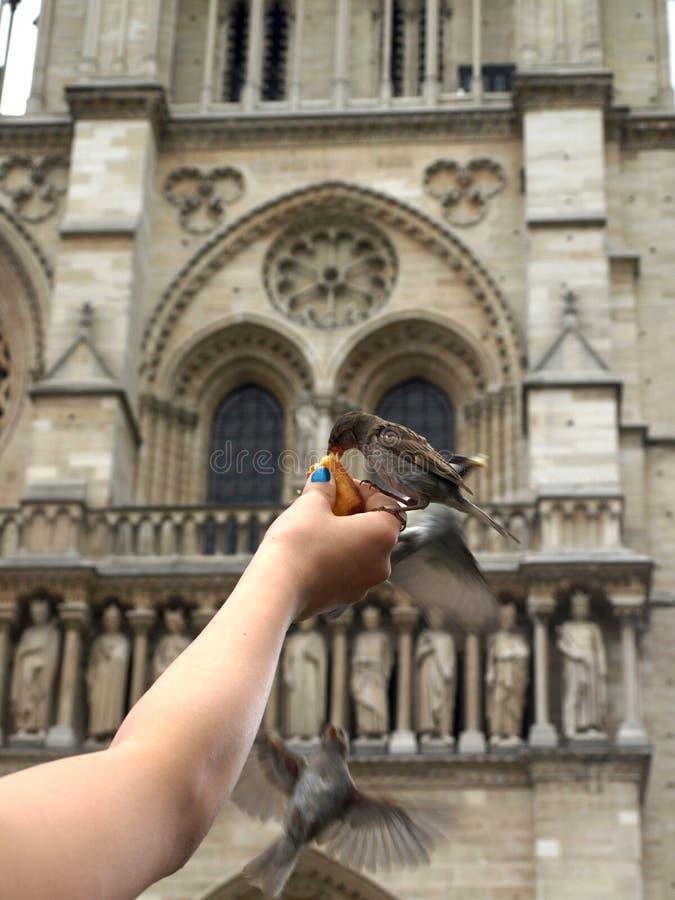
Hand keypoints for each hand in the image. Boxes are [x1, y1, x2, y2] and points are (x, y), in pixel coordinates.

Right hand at [257, 467, 401, 619]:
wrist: (277, 591)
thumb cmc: (299, 544)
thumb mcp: (310, 505)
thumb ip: (323, 488)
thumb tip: (326, 477)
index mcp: (382, 535)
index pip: (388, 503)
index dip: (365, 490)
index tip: (342, 485)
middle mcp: (382, 563)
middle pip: (376, 528)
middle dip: (354, 512)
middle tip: (328, 502)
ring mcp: (364, 584)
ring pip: (362, 551)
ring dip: (345, 535)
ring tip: (316, 525)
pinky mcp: (344, 597)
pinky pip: (347, 569)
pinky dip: (336, 556)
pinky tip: (311, 549)